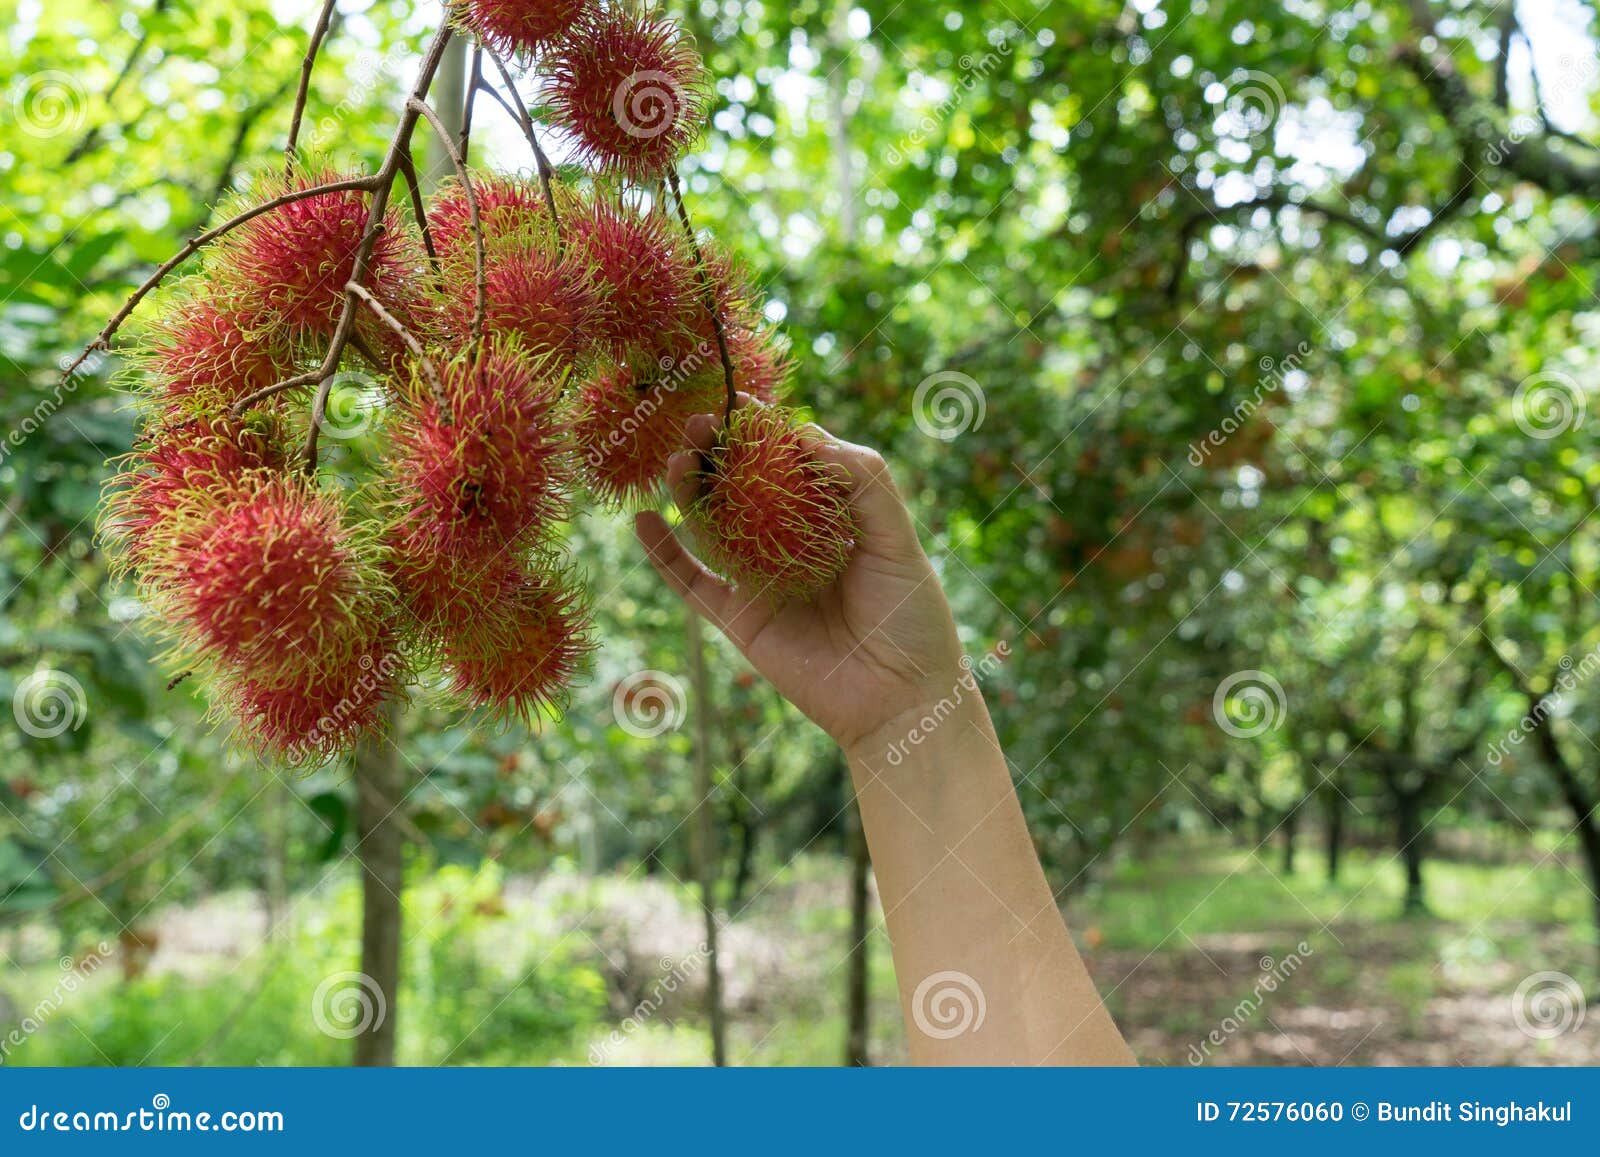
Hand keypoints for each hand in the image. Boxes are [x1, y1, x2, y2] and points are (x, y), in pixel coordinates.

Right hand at [634, 401, 965, 754]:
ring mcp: (761, 581)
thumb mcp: (897, 538)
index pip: (791, 463)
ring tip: (677, 457)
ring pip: (711, 525)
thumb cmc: (912, 618)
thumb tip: (808, 436)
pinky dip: (663, 554)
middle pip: (743, 487)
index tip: (744, 400)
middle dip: (720, 452)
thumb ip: (864, 482)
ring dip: (689, 489)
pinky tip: (644, 520)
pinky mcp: (740, 619)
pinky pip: (691, 582)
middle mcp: (791, 545)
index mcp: (832, 520)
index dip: (767, 431)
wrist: (901, 700)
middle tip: (701, 421)